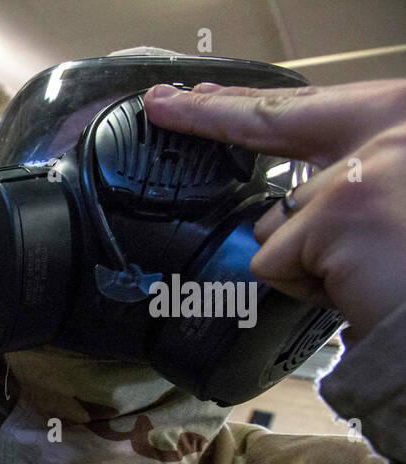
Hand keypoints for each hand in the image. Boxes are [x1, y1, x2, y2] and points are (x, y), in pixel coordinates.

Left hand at [144, 80, 405, 343]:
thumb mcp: (389, 205)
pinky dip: (304, 287)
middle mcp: (389, 130)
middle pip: (270, 124)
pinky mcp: (338, 215)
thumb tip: (279, 205)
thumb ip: (346, 183)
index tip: (192, 93)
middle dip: (206, 112)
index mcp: (402, 121)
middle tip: (162, 99)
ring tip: (363, 272)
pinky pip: (275, 261)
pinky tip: (354, 288)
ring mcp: (362, 170)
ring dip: (305, 261)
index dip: (245, 102)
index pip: (307, 105)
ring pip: (274, 221)